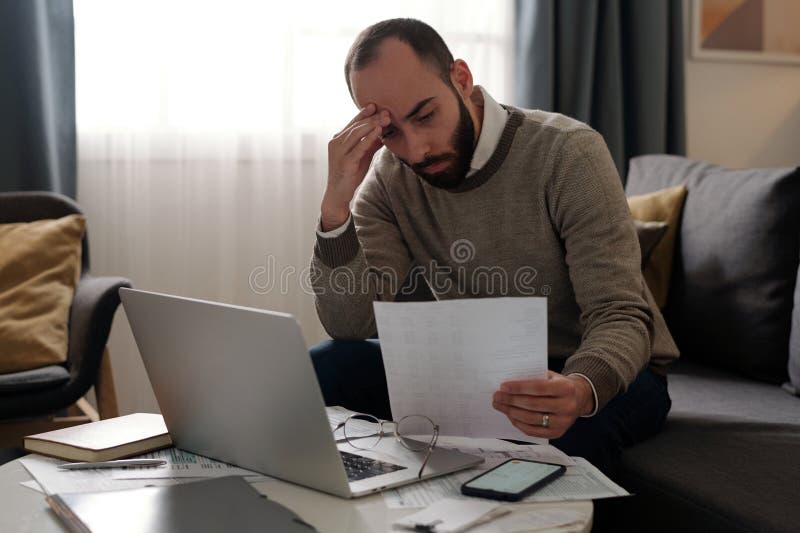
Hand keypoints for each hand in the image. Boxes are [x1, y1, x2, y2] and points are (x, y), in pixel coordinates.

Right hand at [321, 103, 390, 230]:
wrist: (338, 194)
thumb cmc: (350, 175)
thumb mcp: (363, 156)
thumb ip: (371, 144)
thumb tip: (384, 132)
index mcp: (338, 139)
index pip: (353, 123)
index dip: (364, 113)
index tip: (376, 105)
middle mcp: (336, 143)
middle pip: (356, 126)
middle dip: (372, 118)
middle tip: (386, 111)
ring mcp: (339, 152)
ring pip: (357, 134)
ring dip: (373, 125)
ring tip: (386, 118)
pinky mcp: (345, 162)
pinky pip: (359, 147)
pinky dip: (369, 138)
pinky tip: (379, 132)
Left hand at [492, 371, 594, 438]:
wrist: (578, 398)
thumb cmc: (559, 384)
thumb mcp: (551, 376)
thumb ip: (534, 377)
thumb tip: (509, 383)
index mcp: (566, 388)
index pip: (539, 388)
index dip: (519, 388)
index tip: (503, 386)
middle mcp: (567, 406)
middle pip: (533, 405)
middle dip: (511, 400)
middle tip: (497, 396)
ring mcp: (563, 422)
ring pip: (531, 419)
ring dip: (511, 412)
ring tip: (500, 405)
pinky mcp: (557, 433)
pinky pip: (533, 431)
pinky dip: (519, 423)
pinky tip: (510, 415)